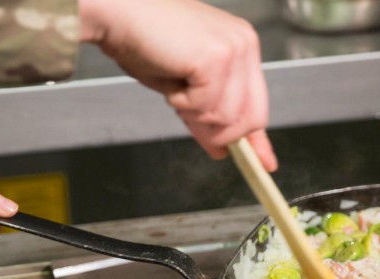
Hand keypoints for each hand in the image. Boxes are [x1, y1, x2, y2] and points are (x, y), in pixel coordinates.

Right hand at [79, 0, 276, 171]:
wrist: (116, 15)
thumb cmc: (143, 42)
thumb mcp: (185, 87)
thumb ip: (209, 116)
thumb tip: (223, 150)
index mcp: (241, 45)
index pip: (258, 103)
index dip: (256, 137)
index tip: (263, 162)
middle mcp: (244, 44)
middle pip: (253, 117)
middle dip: (220, 132)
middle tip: (188, 114)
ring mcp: (233, 50)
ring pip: (227, 117)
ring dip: (194, 114)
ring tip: (176, 85)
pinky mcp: (216, 58)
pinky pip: (207, 108)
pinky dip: (182, 104)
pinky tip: (172, 79)